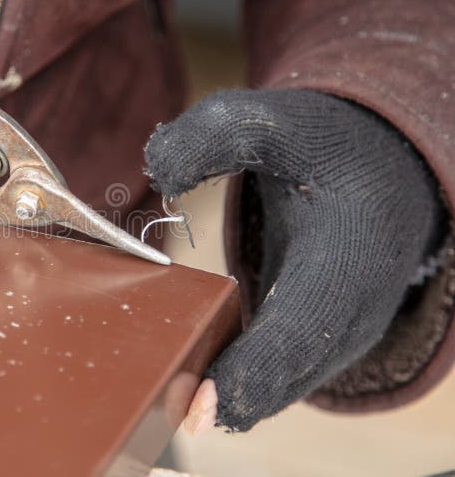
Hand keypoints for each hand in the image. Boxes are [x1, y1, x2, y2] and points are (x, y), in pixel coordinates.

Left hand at [145, 89, 441, 431]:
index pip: (301, 328)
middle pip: (289, 375)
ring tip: (170, 410)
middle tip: (171, 415)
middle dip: (229, 399)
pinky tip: (192, 389)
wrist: (380, 175)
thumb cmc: (324, 150)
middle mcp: (351, 311)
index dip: (252, 369)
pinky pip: (279, 375)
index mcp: (349, 254)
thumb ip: (213, 135)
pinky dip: (239, 388)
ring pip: (283, 386)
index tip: (201, 400)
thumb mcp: (276, 123)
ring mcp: (337, 334)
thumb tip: (158, 174)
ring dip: (230, 401)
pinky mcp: (317, 340)